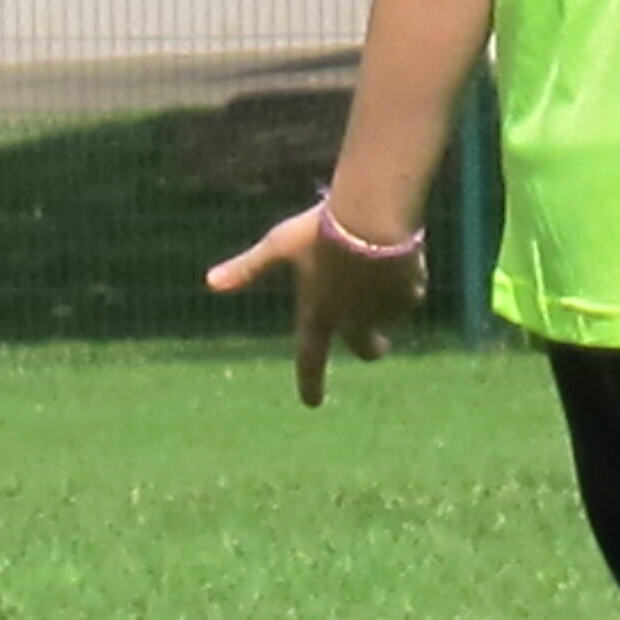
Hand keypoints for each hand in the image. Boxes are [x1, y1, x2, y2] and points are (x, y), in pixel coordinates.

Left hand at [206, 202, 429, 405]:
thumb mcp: (280, 246)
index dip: (309, 384)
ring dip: (384, 298)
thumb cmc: (319, 231)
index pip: (310, 360)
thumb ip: (249, 268)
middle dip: (372, 349)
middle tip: (378, 347)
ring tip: (377, 258)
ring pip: (387, 312)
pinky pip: (408, 291)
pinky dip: (403, 279)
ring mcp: (384, 313)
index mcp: (318, 316)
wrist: (371, 217)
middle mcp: (352, 323)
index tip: (312, 403)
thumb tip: (210, 282)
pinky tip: (396, 254)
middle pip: (366, 349)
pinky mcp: (409, 296)